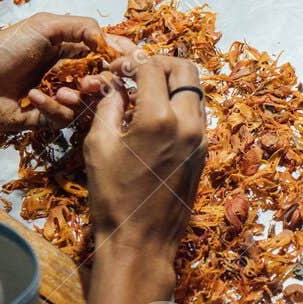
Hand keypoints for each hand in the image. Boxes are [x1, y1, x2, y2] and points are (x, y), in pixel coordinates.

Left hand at [0, 12, 135, 131]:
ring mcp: (59, 97)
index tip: (131, 60)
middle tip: (89, 83)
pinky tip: (33, 97)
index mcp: (70, 49)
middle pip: (103, 81)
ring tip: (57, 92)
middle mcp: (68, 73)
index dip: (120, 56)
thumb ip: (79, 26)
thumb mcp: (43, 26)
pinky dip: (51, 108)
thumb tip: (107, 38)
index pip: (106, 53)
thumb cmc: (4, 49)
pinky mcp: (47, 119)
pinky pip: (64, 118)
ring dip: (75, 97)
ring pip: (88, 104)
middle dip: (101, 82)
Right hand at [84, 54, 207, 259]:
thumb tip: (115, 86)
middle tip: (137, 73)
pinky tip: (155, 117)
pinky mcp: (203, 153)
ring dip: (172, 84)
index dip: (131, 62)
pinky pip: (196, 114)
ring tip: (144, 94)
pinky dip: (179, 105)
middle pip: (186, 69)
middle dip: (160, 64)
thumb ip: (109, 106)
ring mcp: (201, 140)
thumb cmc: (112, 196)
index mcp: (160, 119)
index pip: (152, 67)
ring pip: (195, 91)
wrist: (141, 241)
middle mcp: (188, 124)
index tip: (116, 70)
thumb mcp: (99, 146)